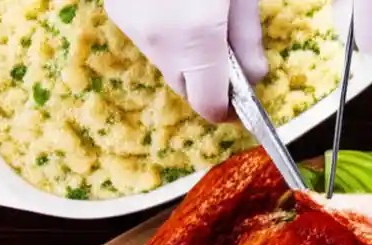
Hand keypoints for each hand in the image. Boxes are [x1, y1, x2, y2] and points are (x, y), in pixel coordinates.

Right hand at [105, 0, 266, 122]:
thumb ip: (247, 34)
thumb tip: (254, 76)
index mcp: (196, 34)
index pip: (209, 104)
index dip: (230, 109)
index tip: (245, 101)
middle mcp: (158, 38)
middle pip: (186, 87)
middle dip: (209, 78)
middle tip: (230, 51)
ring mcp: (131, 24)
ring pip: (165, 62)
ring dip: (187, 54)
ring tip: (202, 14)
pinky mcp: (117, 9)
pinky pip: (148, 37)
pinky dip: (166, 31)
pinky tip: (177, 2)